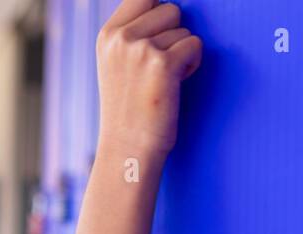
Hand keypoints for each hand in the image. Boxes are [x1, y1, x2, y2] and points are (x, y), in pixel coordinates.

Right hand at [96, 0, 202, 158]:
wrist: (127, 149)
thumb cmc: (128, 111)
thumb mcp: (117, 64)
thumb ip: (134, 33)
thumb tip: (167, 10)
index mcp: (107, 35)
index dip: (159, 13)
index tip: (160, 34)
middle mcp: (120, 38)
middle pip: (169, 9)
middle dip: (173, 34)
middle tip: (159, 67)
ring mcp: (140, 49)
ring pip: (184, 29)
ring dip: (182, 53)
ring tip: (164, 80)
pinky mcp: (162, 63)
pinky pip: (194, 45)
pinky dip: (192, 64)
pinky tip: (175, 85)